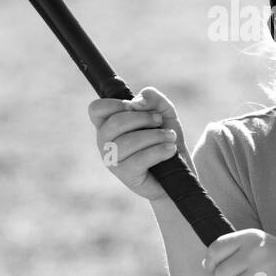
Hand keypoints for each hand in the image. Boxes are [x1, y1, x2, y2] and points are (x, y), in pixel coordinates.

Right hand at [87, 86, 190, 201]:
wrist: (179, 170)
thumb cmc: (167, 139)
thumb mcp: (164, 112)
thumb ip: (152, 98)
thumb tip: (137, 102)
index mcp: (108, 125)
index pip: (96, 109)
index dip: (115, 104)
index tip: (135, 107)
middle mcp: (105, 143)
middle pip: (115, 123)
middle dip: (143, 118)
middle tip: (160, 121)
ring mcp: (113, 161)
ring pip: (128, 142)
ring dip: (155, 136)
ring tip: (170, 137)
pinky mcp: (127, 176)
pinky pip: (139, 159)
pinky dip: (159, 151)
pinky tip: (170, 149)